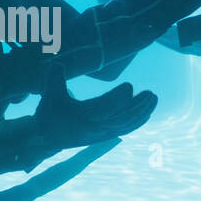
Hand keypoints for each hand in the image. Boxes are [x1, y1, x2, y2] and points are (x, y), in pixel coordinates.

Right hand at [32, 63, 156, 150]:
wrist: (46, 139)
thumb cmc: (49, 114)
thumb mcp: (50, 94)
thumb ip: (55, 77)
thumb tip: (58, 61)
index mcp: (83, 117)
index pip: (105, 108)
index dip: (118, 98)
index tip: (130, 85)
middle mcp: (96, 127)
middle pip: (122, 118)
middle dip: (138, 106)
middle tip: (150, 93)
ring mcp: (102, 133)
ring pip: (127, 124)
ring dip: (142, 112)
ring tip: (153, 98)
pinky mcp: (106, 135)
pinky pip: (126, 128)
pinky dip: (138, 120)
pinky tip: (147, 111)